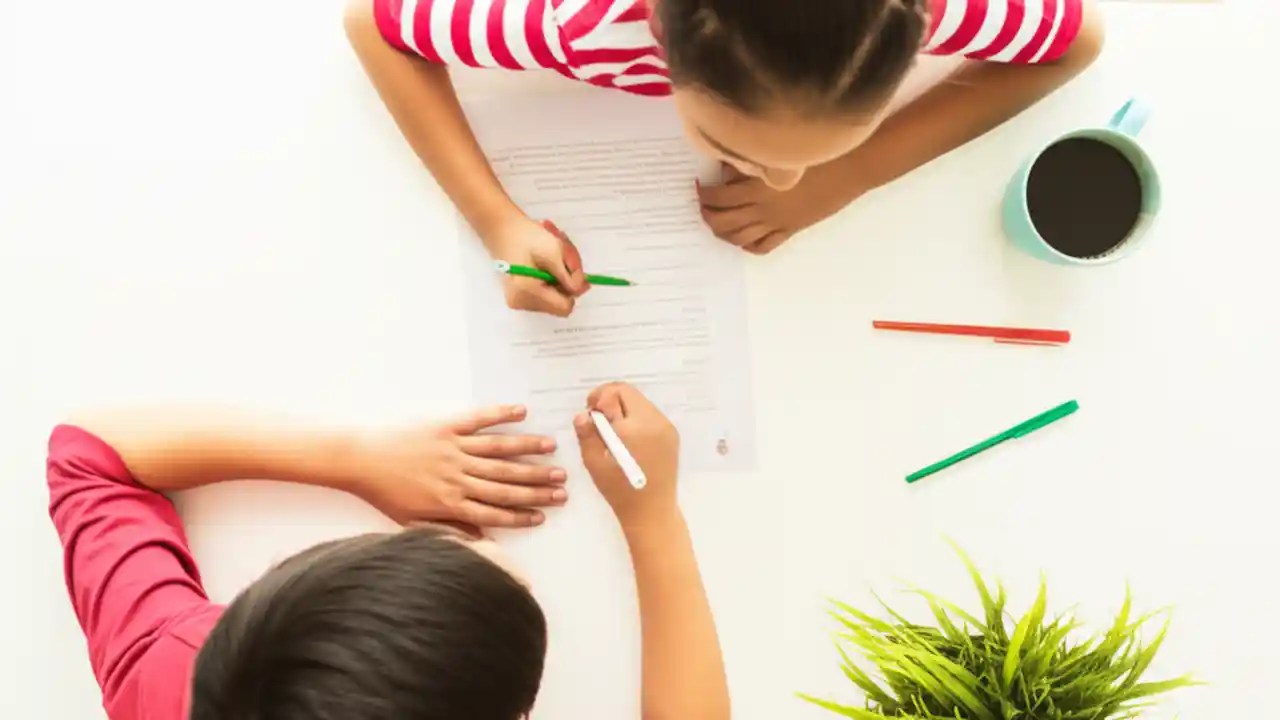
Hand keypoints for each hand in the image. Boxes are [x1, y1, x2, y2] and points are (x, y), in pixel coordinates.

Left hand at [350, 405, 567, 528]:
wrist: (358, 459)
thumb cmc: (383, 492)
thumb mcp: (413, 522)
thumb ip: (448, 530)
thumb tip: (480, 538)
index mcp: (450, 502)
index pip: (495, 509)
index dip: (522, 513)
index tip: (544, 513)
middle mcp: (457, 476)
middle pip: (505, 482)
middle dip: (536, 485)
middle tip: (562, 485)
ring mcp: (453, 448)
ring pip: (499, 451)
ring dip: (528, 451)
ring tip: (552, 450)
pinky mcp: (445, 425)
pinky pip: (478, 419)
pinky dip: (501, 414)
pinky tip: (521, 412)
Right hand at [485, 216, 589, 316]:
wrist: (503, 229)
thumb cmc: (526, 236)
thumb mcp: (554, 251)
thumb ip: (571, 274)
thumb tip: (581, 288)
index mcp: (528, 292)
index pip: (565, 306)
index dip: (573, 288)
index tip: (572, 269)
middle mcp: (522, 302)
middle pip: (560, 302)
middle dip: (565, 279)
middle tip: (562, 254)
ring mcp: (519, 301)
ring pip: (554, 297)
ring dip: (559, 276)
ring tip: (552, 254)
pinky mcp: (520, 296)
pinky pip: (545, 293)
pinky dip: (550, 278)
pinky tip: (544, 261)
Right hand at [573, 383, 679, 530]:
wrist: (652, 512)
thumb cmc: (620, 491)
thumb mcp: (595, 463)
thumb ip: (587, 434)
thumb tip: (583, 415)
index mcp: (637, 426)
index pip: (618, 392)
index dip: (600, 397)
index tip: (590, 412)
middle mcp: (656, 421)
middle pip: (631, 394)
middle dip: (610, 401)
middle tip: (596, 419)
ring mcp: (667, 428)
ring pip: (640, 404)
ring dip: (623, 410)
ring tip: (610, 431)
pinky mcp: (672, 436)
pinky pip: (650, 416)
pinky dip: (635, 419)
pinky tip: (625, 439)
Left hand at [697, 163, 861, 254]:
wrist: (850, 167)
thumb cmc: (817, 153)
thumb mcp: (778, 154)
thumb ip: (750, 163)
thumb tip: (727, 168)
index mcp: (757, 189)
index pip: (719, 197)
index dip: (705, 194)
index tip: (701, 187)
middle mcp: (763, 210)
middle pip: (724, 222)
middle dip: (708, 215)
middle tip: (704, 206)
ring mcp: (777, 223)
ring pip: (739, 238)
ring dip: (724, 233)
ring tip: (718, 223)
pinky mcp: (791, 229)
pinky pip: (763, 246)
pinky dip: (748, 246)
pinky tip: (744, 239)